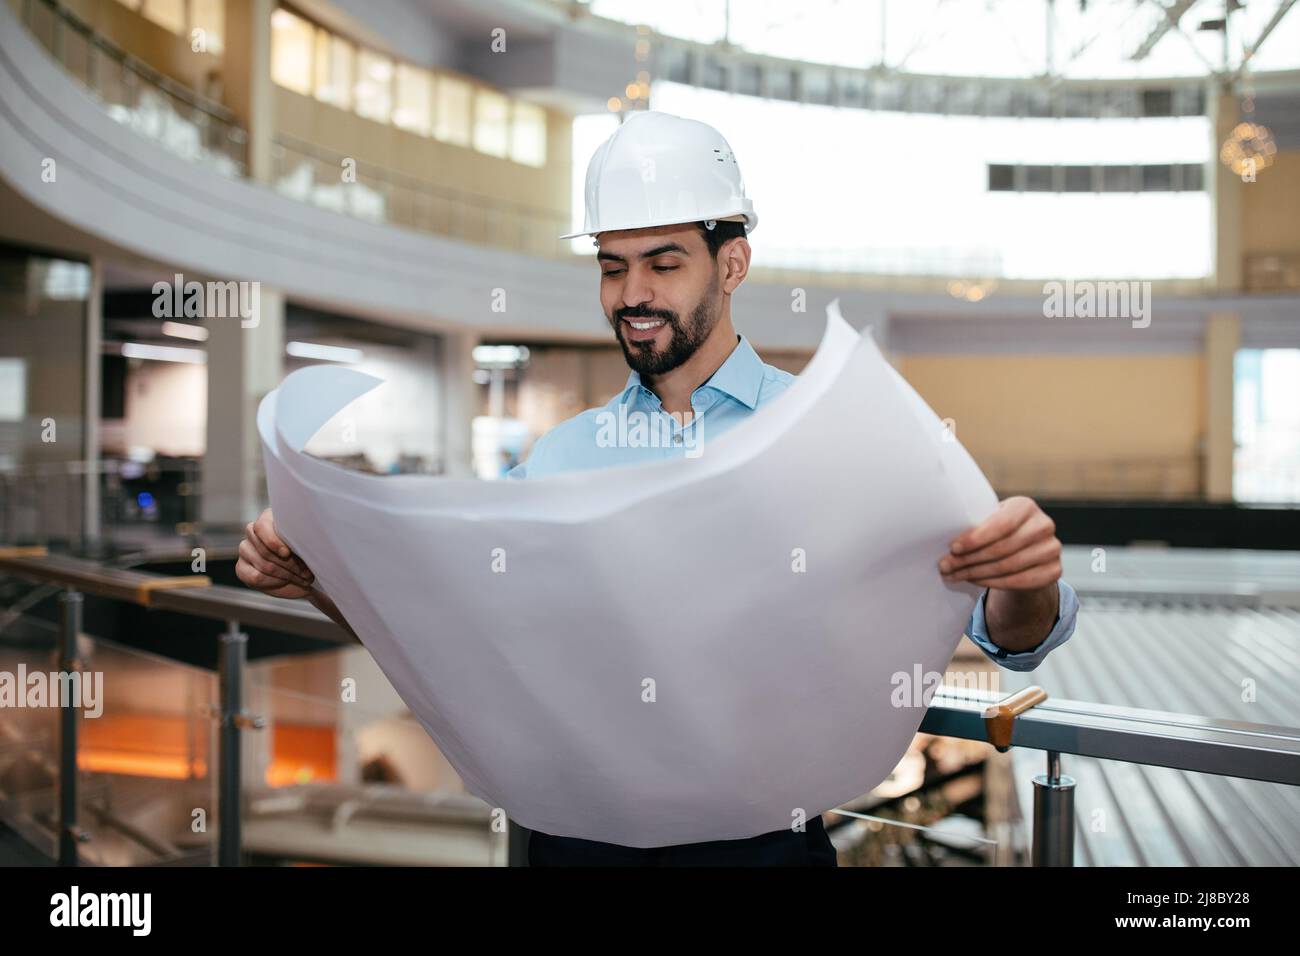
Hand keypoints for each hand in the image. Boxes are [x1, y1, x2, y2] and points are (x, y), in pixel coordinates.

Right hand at [235, 508, 314, 598]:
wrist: (302, 574)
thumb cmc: (307, 554)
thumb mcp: (307, 542)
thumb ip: (300, 537)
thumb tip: (302, 538)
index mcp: (268, 518)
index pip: (261, 527)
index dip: (273, 542)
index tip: (287, 553)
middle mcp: (253, 531)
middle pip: (265, 550)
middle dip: (289, 564)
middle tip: (306, 572)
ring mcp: (245, 549)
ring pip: (263, 564)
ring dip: (286, 574)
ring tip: (302, 577)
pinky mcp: (241, 567)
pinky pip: (255, 577)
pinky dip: (274, 582)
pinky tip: (285, 580)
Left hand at [938, 496, 1060, 590]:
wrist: (1024, 550)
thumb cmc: (997, 531)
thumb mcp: (989, 520)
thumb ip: (974, 523)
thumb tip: (944, 539)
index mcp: (1025, 506)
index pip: (1001, 524)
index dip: (976, 538)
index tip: (953, 548)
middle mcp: (1044, 525)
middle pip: (1003, 548)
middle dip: (970, 559)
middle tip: (946, 566)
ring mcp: (1052, 549)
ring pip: (1009, 566)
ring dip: (976, 573)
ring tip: (954, 575)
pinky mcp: (1054, 571)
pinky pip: (1020, 581)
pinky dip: (993, 583)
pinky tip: (974, 581)